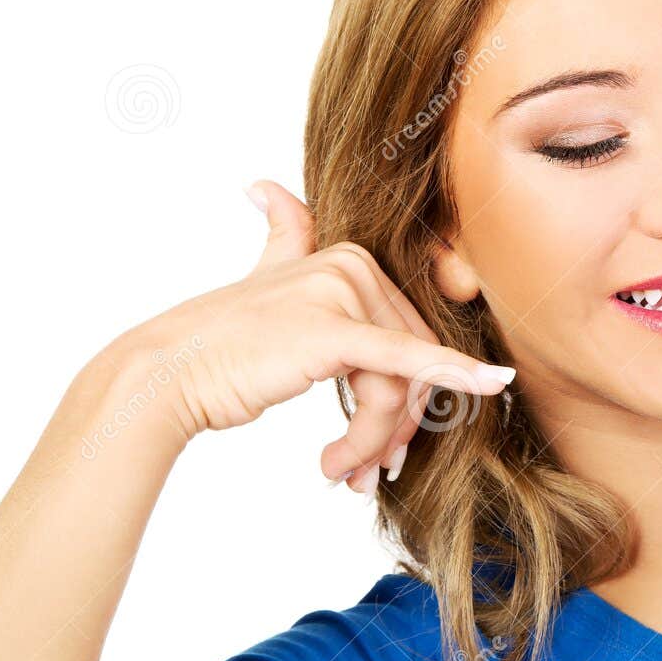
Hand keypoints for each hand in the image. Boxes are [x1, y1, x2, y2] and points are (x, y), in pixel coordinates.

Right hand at [123, 179, 512, 494]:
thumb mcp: (262, 278)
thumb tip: (261, 184)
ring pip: (398, 382)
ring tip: (343, 475)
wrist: (170, 373)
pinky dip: (454, 374)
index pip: (407, 338)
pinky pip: (406, 360)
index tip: (385, 448)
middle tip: (368, 476)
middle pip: (410, 363)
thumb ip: (282, 233)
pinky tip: (491, 385)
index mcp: (348, 257)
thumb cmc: (220, 346)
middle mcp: (352, 266)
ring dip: (375, 442)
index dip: (406, 398)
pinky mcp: (335, 330)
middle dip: (394, 429)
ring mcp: (343, 293)